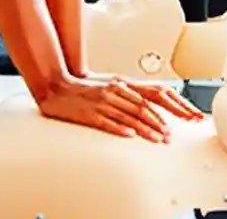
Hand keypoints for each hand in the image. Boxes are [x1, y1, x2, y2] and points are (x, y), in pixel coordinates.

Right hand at [36, 75, 176, 141]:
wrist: (56, 86)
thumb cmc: (83, 89)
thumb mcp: (107, 87)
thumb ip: (124, 95)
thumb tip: (143, 106)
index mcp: (119, 87)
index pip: (146, 102)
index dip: (159, 115)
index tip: (169, 127)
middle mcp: (113, 94)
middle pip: (140, 110)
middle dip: (157, 125)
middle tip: (168, 137)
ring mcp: (101, 103)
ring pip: (128, 117)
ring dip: (144, 129)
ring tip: (156, 139)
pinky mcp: (88, 114)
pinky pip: (106, 122)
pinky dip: (119, 128)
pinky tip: (129, 134)